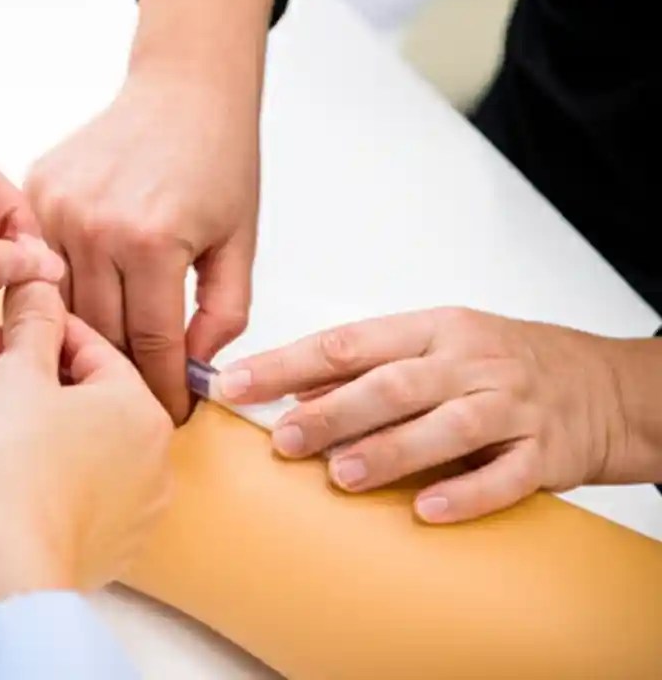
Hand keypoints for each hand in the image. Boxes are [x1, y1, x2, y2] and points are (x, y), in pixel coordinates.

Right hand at [0, 282, 171, 628]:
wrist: (5, 569)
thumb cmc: (10, 469)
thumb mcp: (14, 376)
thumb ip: (33, 322)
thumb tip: (40, 279)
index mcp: (139, 405)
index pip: (94, 344)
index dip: (45, 327)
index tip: (11, 324)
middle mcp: (154, 455)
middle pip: (97, 394)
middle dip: (45, 375)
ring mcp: (138, 506)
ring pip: (93, 442)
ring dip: (52, 422)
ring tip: (3, 419)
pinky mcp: (113, 544)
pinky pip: (86, 489)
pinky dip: (56, 472)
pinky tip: (18, 472)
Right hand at [26, 0, 272, 421]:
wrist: (184, 89)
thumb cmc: (217, 157)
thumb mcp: (240, 242)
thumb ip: (223, 314)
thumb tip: (193, 367)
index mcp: (151, 241)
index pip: (150, 343)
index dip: (163, 388)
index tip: (172, 413)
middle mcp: (94, 226)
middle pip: (100, 333)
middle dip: (125, 375)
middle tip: (142, 402)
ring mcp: (57, 207)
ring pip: (63, 305)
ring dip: (87, 339)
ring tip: (110, 366)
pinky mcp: (36, 191)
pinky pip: (41, 263)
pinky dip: (61, 291)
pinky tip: (82, 311)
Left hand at [217, 308, 640, 523]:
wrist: (602, 385)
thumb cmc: (498, 363)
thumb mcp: (431, 346)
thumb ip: (364, 368)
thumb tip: (290, 393)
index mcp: (432, 330)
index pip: (348, 342)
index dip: (288, 365)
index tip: (237, 385)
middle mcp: (470, 362)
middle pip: (394, 385)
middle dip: (334, 412)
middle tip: (287, 440)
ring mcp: (511, 406)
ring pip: (448, 427)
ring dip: (391, 451)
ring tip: (343, 475)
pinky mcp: (545, 451)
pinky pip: (505, 476)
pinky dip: (466, 493)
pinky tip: (427, 510)